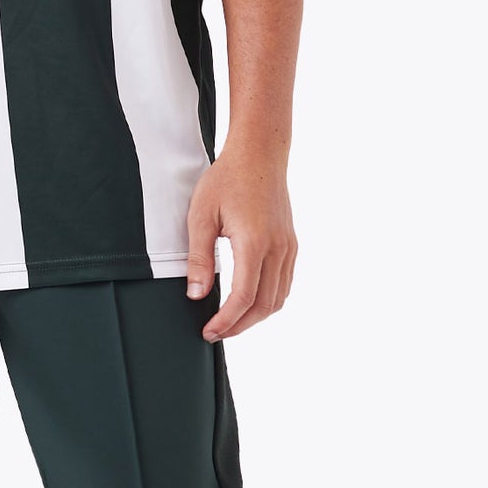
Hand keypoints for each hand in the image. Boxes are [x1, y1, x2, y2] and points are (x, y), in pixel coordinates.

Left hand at [185, 145, 296, 340]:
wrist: (259, 154)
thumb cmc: (226, 180)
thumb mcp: (201, 216)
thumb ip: (199, 258)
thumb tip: (196, 295)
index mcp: (253, 242)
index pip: (244, 298)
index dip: (226, 321)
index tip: (208, 331)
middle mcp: (277, 249)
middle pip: (264, 306)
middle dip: (239, 326)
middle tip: (215, 333)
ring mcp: (288, 247)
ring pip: (279, 298)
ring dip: (255, 317)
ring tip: (231, 322)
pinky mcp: (291, 244)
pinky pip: (285, 284)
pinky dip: (269, 301)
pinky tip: (250, 302)